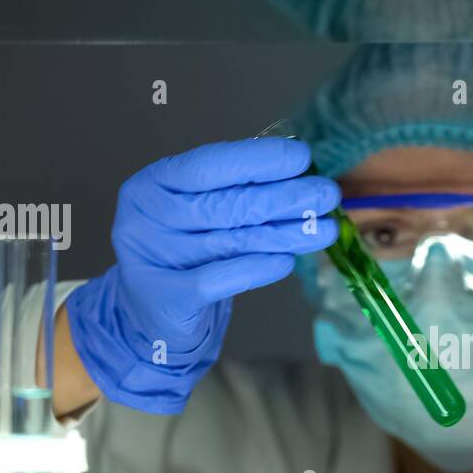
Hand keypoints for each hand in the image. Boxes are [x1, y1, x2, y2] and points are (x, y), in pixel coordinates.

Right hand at [65, 138, 338, 413]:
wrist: (149, 315)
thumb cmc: (183, 253)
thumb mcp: (197, 212)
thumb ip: (233, 190)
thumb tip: (296, 172)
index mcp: (152, 184)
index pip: (209, 165)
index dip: (258, 160)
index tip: (301, 158)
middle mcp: (146, 217)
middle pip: (227, 204)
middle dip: (284, 198)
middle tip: (326, 195)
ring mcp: (153, 258)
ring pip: (232, 241)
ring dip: (285, 234)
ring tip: (324, 228)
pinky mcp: (169, 298)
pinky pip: (223, 278)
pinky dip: (258, 268)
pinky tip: (288, 261)